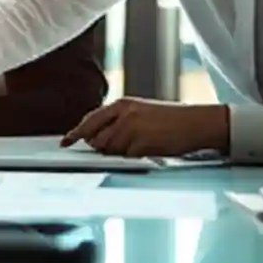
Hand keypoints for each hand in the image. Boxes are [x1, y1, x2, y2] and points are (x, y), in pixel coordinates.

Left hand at [60, 98, 227, 156]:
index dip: (76, 133)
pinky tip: (148, 149)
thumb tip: (98, 139)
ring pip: (110, 150)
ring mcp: (132, 129)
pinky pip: (126, 158)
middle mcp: (124, 114)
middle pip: (97, 139)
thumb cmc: (173, 119)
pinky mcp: (141, 143)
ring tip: (140, 145)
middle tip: (122, 146)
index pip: (91, 119)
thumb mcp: (142, 112)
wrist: (197, 122)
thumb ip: (120, 121)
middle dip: (102, 147)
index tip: (65, 142)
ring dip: (119, 153)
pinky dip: (133, 157)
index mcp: (123, 104)